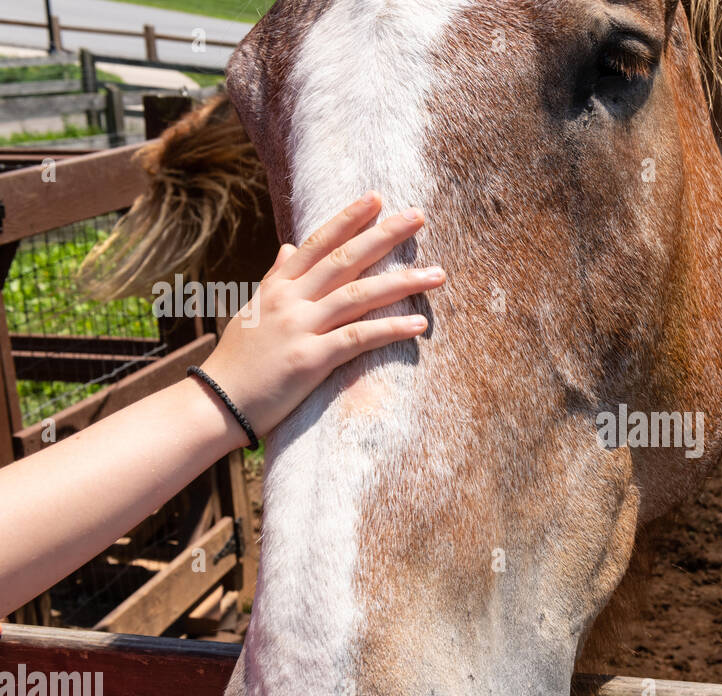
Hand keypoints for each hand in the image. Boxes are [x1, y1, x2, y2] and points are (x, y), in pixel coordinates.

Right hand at [200, 192, 443, 436]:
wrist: (215, 403)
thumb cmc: (239, 361)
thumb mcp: (253, 310)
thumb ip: (276, 277)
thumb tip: (290, 246)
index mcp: (278, 286)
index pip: (318, 242)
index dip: (348, 219)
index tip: (377, 198)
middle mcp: (289, 300)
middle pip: (344, 259)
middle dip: (384, 236)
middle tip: (418, 216)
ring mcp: (299, 328)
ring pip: (358, 295)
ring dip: (402, 282)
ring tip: (438, 274)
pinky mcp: (309, 360)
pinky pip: (357, 338)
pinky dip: (390, 329)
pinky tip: (419, 323)